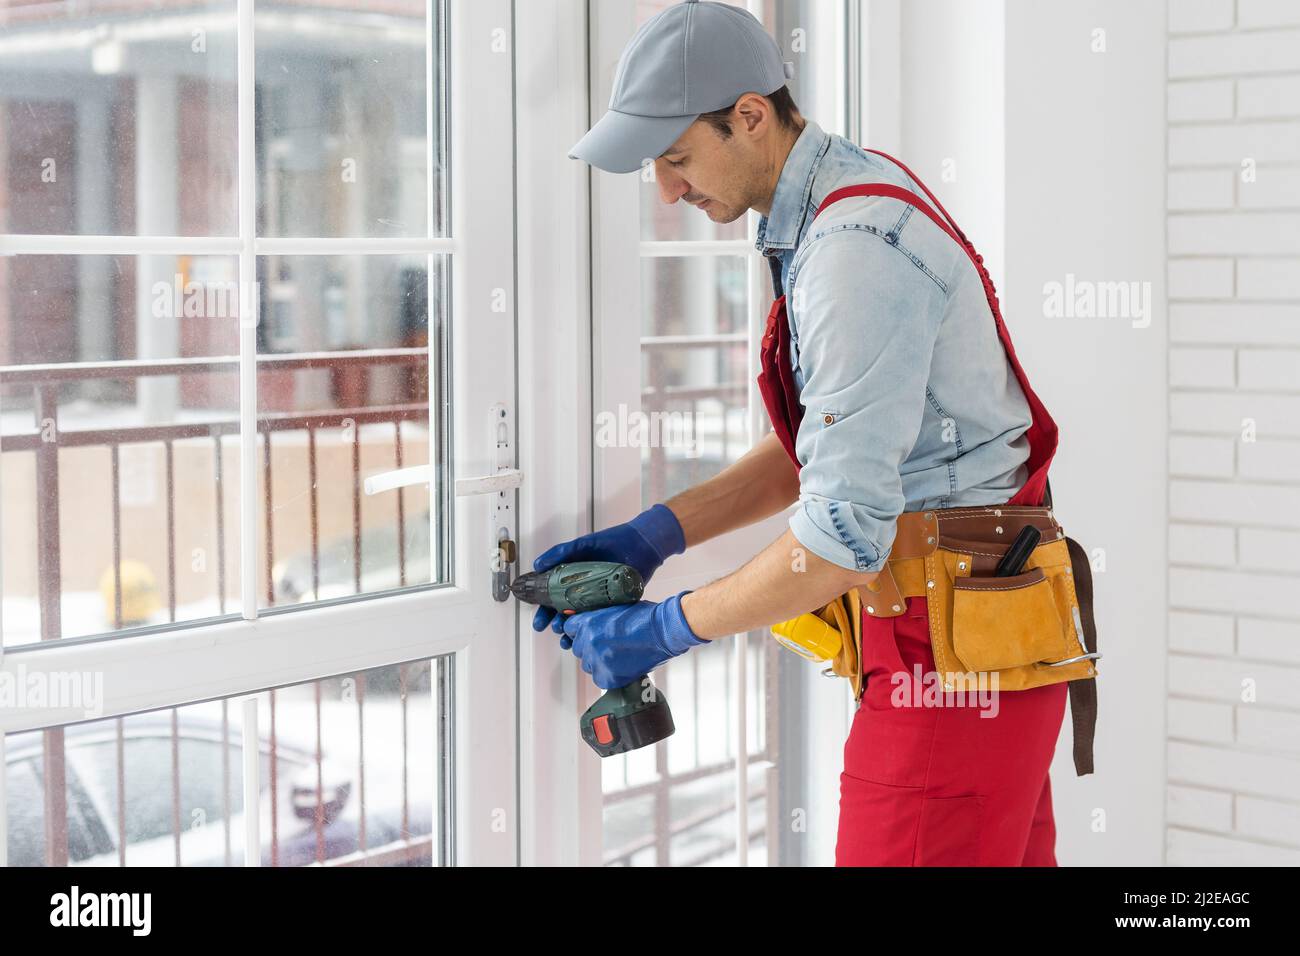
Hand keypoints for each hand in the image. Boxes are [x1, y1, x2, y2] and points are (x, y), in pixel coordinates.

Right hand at [530, 503, 685, 635]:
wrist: (641, 544)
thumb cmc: (611, 542)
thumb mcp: (583, 545)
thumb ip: (561, 553)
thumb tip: (536, 565)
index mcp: (571, 579)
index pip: (552, 598)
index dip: (543, 611)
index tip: (538, 621)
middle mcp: (583, 592)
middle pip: (564, 613)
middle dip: (554, 623)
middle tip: (551, 627)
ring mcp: (598, 600)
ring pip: (581, 620)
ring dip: (571, 630)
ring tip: (566, 634)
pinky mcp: (615, 605)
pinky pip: (601, 621)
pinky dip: (593, 630)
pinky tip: (586, 636)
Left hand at [560, 592, 705, 689]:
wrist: (663, 631)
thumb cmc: (644, 617)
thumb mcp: (614, 608)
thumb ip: (598, 617)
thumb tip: (588, 624)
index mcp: (588, 622)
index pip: (569, 629)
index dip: (581, 630)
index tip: (588, 633)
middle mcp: (588, 642)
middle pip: (578, 648)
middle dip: (590, 646)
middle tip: (608, 644)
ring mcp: (598, 661)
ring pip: (588, 665)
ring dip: (598, 661)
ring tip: (617, 655)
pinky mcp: (608, 677)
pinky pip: (600, 679)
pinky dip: (609, 674)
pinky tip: (621, 666)